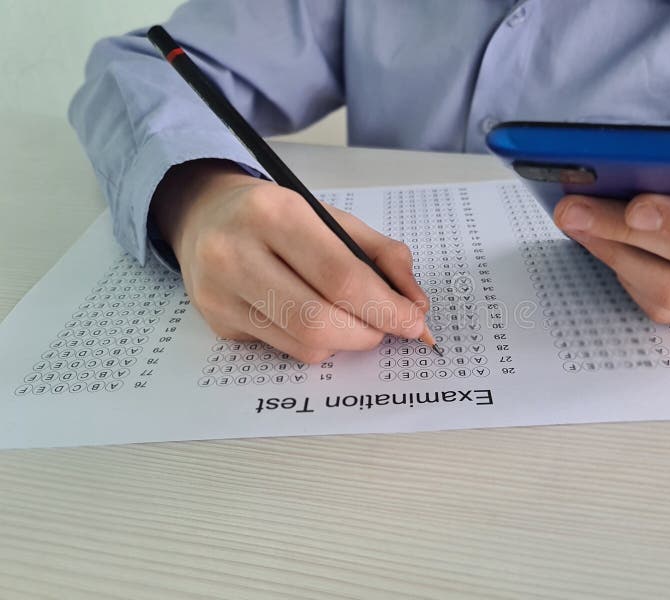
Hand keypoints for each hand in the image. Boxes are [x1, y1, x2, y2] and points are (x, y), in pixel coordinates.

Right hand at [151, 160, 428, 362]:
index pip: (341, 276)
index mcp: (275, 214)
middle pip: (318, 320)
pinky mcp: (218, 323)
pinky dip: (313, 343)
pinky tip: (311, 318)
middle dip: (367, 333)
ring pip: (303, 345)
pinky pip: (283, 350)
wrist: (205, 216)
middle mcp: (237, 253)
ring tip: (350, 321)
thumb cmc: (279, 218)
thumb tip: (417, 305)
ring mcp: (221, 293)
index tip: (414, 322)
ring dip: (343, 342)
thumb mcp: (333, 219)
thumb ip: (383, 256)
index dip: (385, 308)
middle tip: (385, 329)